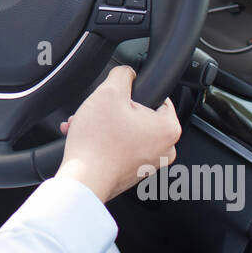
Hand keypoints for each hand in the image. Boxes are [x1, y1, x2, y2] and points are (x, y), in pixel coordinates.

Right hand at [55, 65, 180, 203]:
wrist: (83, 180)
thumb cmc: (97, 143)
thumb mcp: (108, 92)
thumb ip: (123, 74)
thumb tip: (127, 73)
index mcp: (168, 129)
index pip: (159, 96)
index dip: (134, 92)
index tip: (117, 98)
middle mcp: (165, 149)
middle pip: (140, 115)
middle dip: (113, 110)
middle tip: (97, 111)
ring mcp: (149, 164)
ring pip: (127, 131)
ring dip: (105, 125)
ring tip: (86, 124)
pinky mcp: (133, 173)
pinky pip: (121, 148)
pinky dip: (104, 141)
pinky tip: (87, 139)